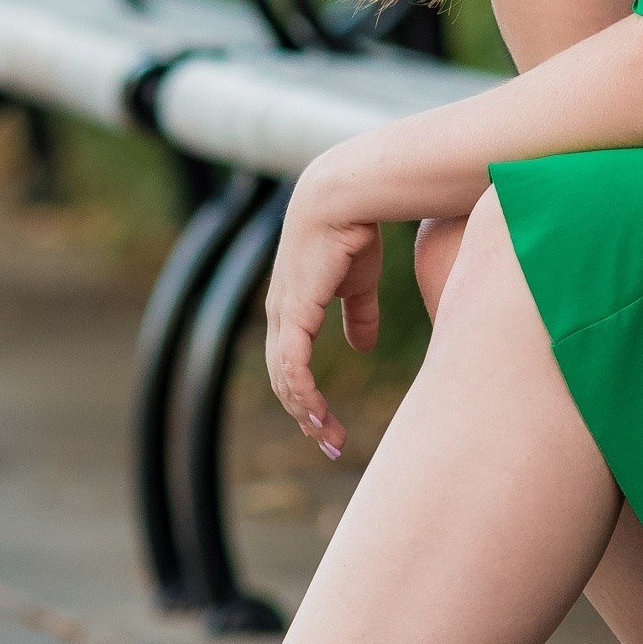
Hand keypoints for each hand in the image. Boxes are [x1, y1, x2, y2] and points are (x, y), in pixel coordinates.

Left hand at [261, 177, 384, 458]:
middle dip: (306, 415)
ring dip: (307, 413)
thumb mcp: (357, 285)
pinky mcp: (294, 314)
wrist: (343, 199)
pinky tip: (319, 414)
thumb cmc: (352, 235)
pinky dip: (304, 394)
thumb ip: (358, 316)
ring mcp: (282, 315)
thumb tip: (363, 345)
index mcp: (292, 311)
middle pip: (283, 380)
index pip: (291, 365)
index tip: (329, 423)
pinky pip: (293, 366)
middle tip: (330, 443)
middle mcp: (279, 316)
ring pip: (286, 380)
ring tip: (330, 438)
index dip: (308, 396)